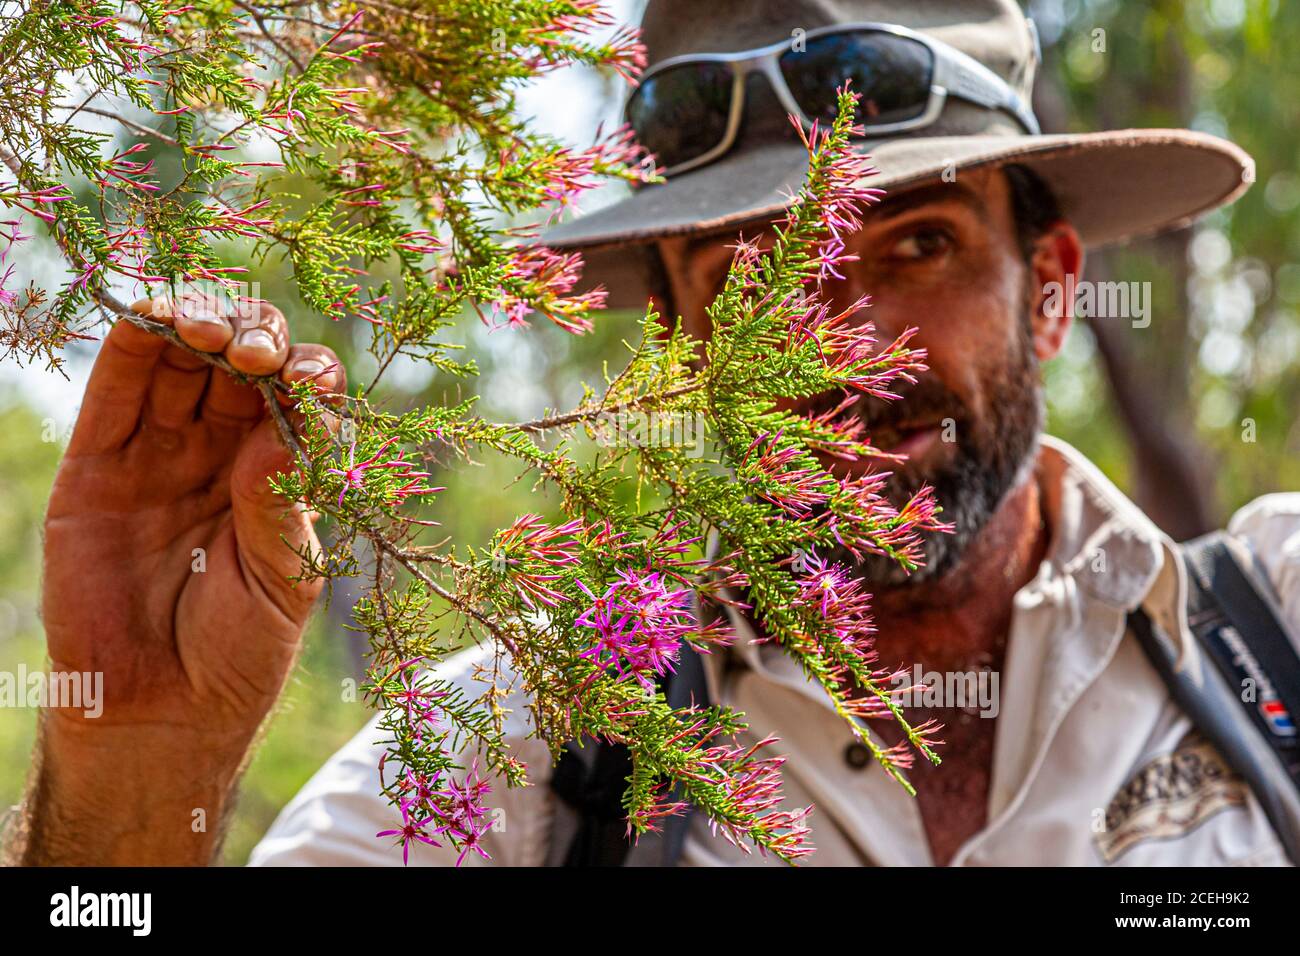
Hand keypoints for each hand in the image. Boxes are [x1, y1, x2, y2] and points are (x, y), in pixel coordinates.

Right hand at [21, 293, 343, 863]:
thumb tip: (284, 423)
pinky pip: (113, 395)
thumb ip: (279, 506)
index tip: (307, 377)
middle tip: (250, 351)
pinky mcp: (96, 469)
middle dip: (248, 340)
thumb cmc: (238, 654)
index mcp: (275, 476)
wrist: (158, 714)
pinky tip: (149, 313)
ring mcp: (158, 458)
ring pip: (176, 367)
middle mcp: (220, 457)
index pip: (293, 399)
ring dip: (192, 328)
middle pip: (236, 367)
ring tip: (204, 324)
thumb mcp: (282, 582)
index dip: (301, 374)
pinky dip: (128, 346)